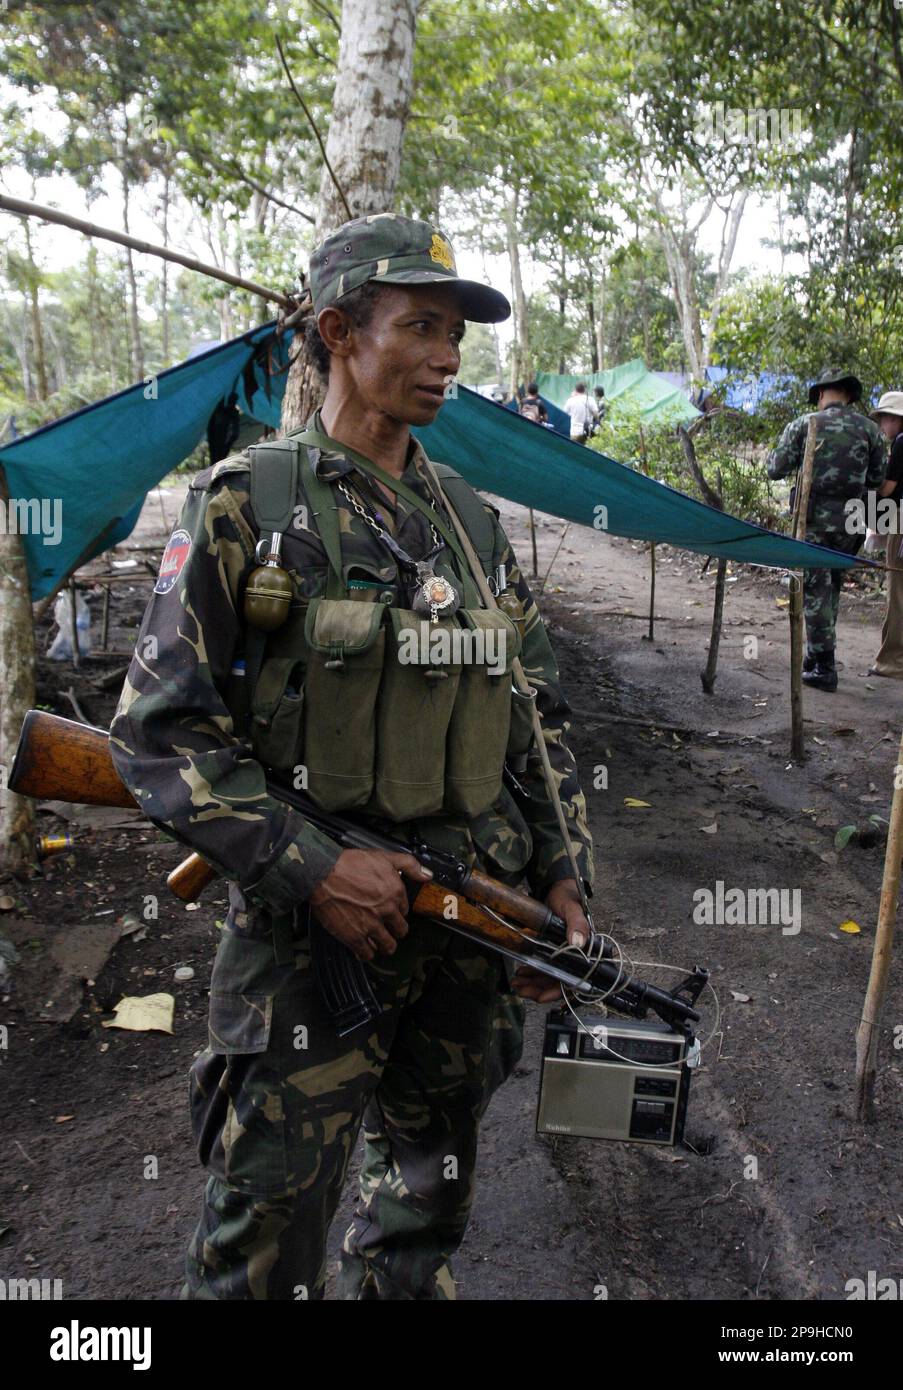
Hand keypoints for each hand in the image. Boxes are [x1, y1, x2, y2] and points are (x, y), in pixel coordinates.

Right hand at [309, 849, 431, 962]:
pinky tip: (363, 947)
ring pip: (387, 946)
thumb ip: (409, 865)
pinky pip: (367, 954)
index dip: (397, 911)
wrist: (322, 873)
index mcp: (395, 892)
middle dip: (395, 930)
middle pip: (400, 930)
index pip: (405, 910)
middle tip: (387, 928)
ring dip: (384, 944)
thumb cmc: (349, 864)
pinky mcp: (354, 937)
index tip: (391, 911)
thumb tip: (427, 875)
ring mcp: (371, 925)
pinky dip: (366, 952)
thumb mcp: (384, 856)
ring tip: (378, 941)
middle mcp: (387, 910)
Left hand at [511, 879, 590, 1003]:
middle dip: (539, 989)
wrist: (559, 890)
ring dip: (533, 983)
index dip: (558, 991)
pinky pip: (544, 968)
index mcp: (586, 952)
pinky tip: (520, 973)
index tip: (541, 998)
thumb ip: (577, 924)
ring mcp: (564, 956)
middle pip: (559, 982)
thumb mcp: (572, 909)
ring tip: (516, 983)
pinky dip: (532, 972)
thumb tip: (577, 942)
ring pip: (550, 977)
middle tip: (520, 989)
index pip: (575, 981)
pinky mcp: (553, 952)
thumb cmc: (568, 899)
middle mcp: (576, 958)